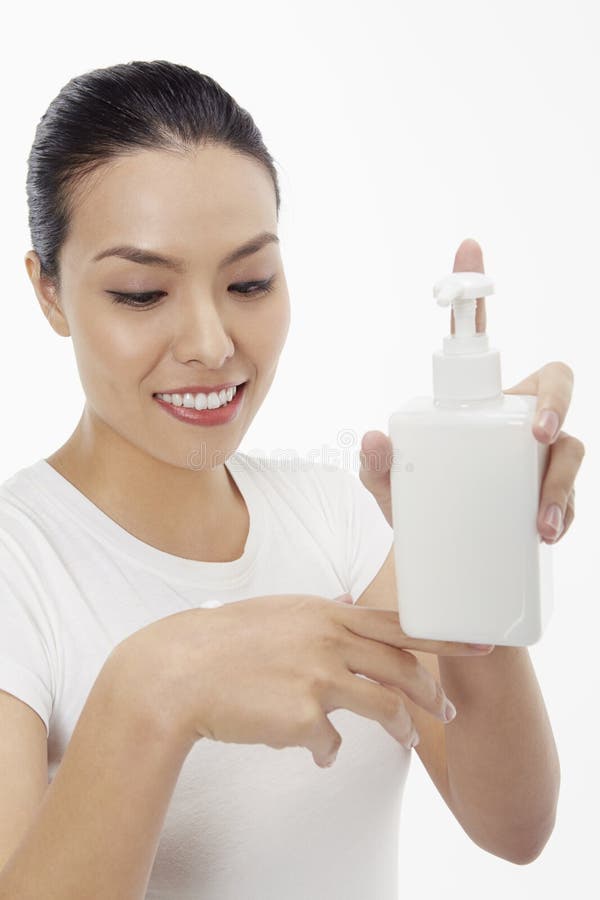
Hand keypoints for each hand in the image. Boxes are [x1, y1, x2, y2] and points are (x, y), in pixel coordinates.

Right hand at [112, 593, 492, 767]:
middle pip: (402, 666)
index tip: (476, 641)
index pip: (398, 622)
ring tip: (406, 739)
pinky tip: (316, 752)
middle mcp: (328, 639)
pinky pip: (329, 742)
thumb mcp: (277, 612)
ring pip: (383, 707)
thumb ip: (318, 614)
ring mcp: (317, 676)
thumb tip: (346, 606)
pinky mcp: (302, 716)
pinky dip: (327, 750)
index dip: (442, 634)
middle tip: (448, 710)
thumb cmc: (223, 641)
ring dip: (400, 727)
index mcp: (325, 613)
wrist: (177, 670)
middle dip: (432, 692)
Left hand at [360, 238, 584, 546]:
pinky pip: (570, 492)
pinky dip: (562, 509)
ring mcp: (535, 457)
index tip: (468, 247)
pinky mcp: (551, 495)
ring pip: (569, 444)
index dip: (476, 294)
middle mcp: (512, 420)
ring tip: (538, 519)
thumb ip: (378, 465)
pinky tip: (544, 530)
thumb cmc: (419, 510)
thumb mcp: (391, 491)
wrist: (441, 561)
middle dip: (555, 400)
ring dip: (560, 478)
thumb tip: (374, 436)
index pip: (477, 344)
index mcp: (475, 403)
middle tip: (536, 432)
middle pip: (554, 384)